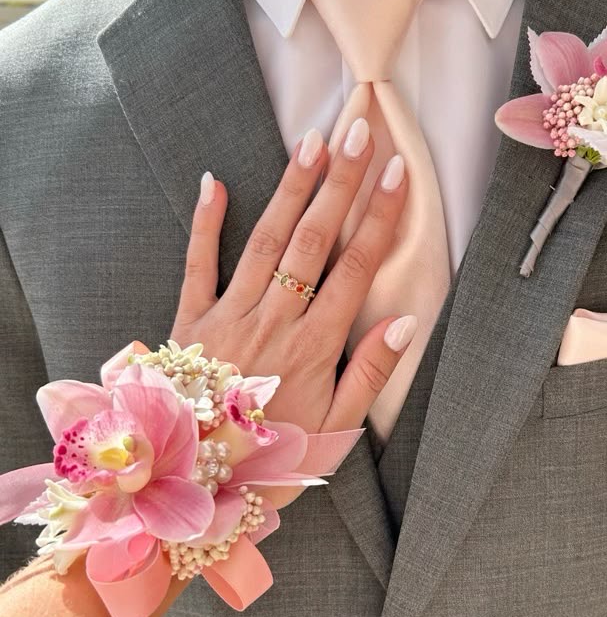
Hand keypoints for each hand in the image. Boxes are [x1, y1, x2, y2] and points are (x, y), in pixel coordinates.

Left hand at [169, 122, 415, 433]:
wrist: (193, 485)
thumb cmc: (272, 459)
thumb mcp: (335, 433)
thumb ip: (369, 374)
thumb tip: (406, 321)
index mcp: (313, 348)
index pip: (354, 269)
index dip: (379, 218)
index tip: (397, 172)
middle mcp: (271, 322)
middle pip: (312, 241)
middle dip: (339, 183)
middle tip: (359, 131)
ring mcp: (226, 317)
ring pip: (265, 242)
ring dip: (290, 189)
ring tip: (311, 142)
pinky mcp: (189, 322)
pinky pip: (197, 265)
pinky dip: (206, 224)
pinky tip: (215, 182)